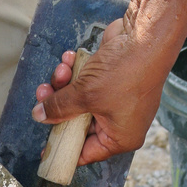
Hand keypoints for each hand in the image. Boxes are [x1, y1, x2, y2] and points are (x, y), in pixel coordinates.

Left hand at [32, 16, 174, 165]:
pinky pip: (87, 83)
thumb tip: (40, 116)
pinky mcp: (113, 80)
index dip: (63, 148)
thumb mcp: (86, 95)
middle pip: (78, 124)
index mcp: (120, 138)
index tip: (44, 147)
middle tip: (43, 96)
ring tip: (60, 70)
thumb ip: (60, 107)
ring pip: (80, 101)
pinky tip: (70, 58)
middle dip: (60, 107)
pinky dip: (76, 72)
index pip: (86, 152)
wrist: (146, 34)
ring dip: (65, 85)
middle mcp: (121, 122)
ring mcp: (117, 100)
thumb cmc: (126, 72)